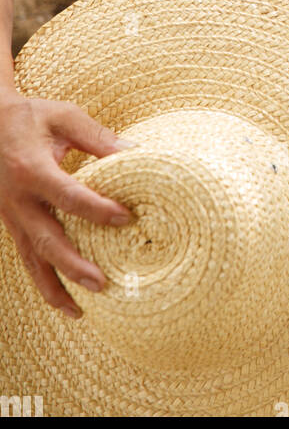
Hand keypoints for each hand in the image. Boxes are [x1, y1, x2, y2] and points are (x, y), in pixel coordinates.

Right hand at [0, 92, 132, 316]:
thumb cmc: (30, 117)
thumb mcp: (63, 117)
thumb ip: (98, 137)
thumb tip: (136, 152)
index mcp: (31, 169)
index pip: (67, 196)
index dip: (96, 209)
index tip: (126, 217)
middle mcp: (17, 199)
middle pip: (45, 240)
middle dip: (73, 265)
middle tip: (102, 283)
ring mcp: (10, 216)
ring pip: (30, 259)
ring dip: (54, 287)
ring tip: (80, 310)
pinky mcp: (11, 224)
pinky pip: (26, 257)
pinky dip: (43, 281)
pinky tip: (64, 301)